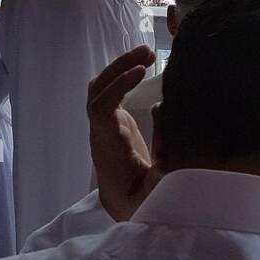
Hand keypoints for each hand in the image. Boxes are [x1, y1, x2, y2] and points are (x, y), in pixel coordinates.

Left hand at [87, 45, 160, 221]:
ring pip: (101, 89)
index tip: (141, 72)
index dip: (117, 87)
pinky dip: (124, 76)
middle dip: (119, 67)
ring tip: (149, 52)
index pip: (101, 110)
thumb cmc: (141, 202)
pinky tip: (144, 66)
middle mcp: (101, 133)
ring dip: (121, 67)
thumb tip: (163, 110)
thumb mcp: (156, 190)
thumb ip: (163, 157)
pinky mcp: (114, 122)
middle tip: (148, 51)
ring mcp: (105, 126)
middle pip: (96, 91)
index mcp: (109, 148)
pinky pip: (111, 93)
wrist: (124, 208)